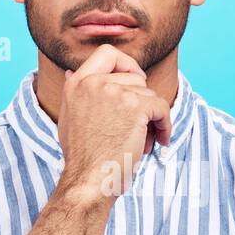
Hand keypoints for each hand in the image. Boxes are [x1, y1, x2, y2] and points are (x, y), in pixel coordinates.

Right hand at [57, 43, 172, 201]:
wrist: (88, 180)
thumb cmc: (82, 157)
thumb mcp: (69, 117)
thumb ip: (76, 93)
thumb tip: (72, 72)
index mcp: (77, 84)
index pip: (107, 54)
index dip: (126, 63)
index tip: (136, 79)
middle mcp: (93, 83)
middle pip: (135, 78)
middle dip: (142, 102)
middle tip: (138, 127)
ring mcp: (114, 92)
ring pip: (149, 94)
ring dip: (151, 118)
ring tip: (141, 141)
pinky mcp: (135, 106)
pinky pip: (162, 107)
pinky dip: (165, 125)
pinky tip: (161, 140)